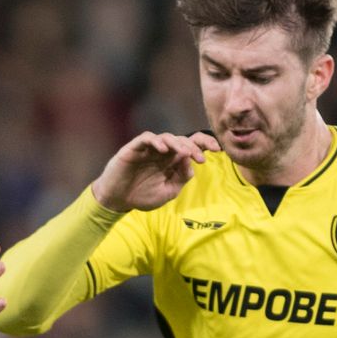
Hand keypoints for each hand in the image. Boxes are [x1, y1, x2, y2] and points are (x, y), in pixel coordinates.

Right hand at [90, 131, 220, 213]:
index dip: (205, 144)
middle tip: (201, 157)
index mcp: (172, 161)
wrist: (117, 200)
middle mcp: (163, 152)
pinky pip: (147, 138)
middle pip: (182, 140)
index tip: (218, 150)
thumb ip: (181, 178)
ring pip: (167, 137)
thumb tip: (191, 163)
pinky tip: (163, 149)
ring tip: (184, 153)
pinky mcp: (134, 148)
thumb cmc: (142, 196)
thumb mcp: (168, 192)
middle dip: (195, 146)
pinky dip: (156, 141)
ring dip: (178, 143)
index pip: (191, 146)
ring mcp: (149, 149)